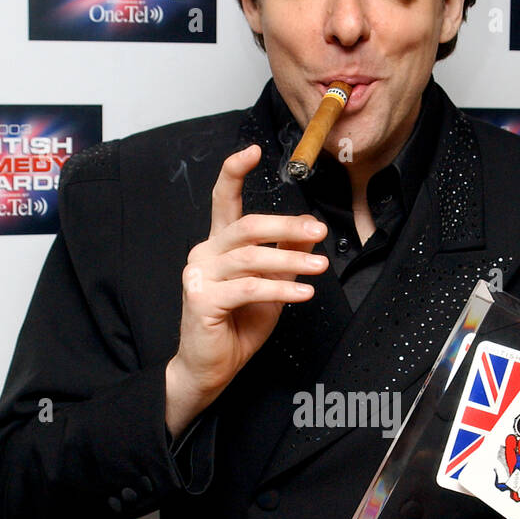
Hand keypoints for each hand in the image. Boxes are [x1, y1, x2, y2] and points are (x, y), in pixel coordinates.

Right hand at [165, 143, 327, 435]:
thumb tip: (309, 229)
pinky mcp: (201, 299)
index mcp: (218, 245)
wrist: (211, 367)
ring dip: (290, 261)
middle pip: (246, 227)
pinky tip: (302, 293)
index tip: (253, 151)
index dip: (234, 172)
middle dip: (286, 226)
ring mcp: (199, 275)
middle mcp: (204, 253)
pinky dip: (280, 289)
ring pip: (250, 258)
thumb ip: (285, 256)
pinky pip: (248, 288)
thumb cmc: (237, 326)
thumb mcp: (270, 286)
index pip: (222, 200)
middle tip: (319, 230)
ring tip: (320, 270)